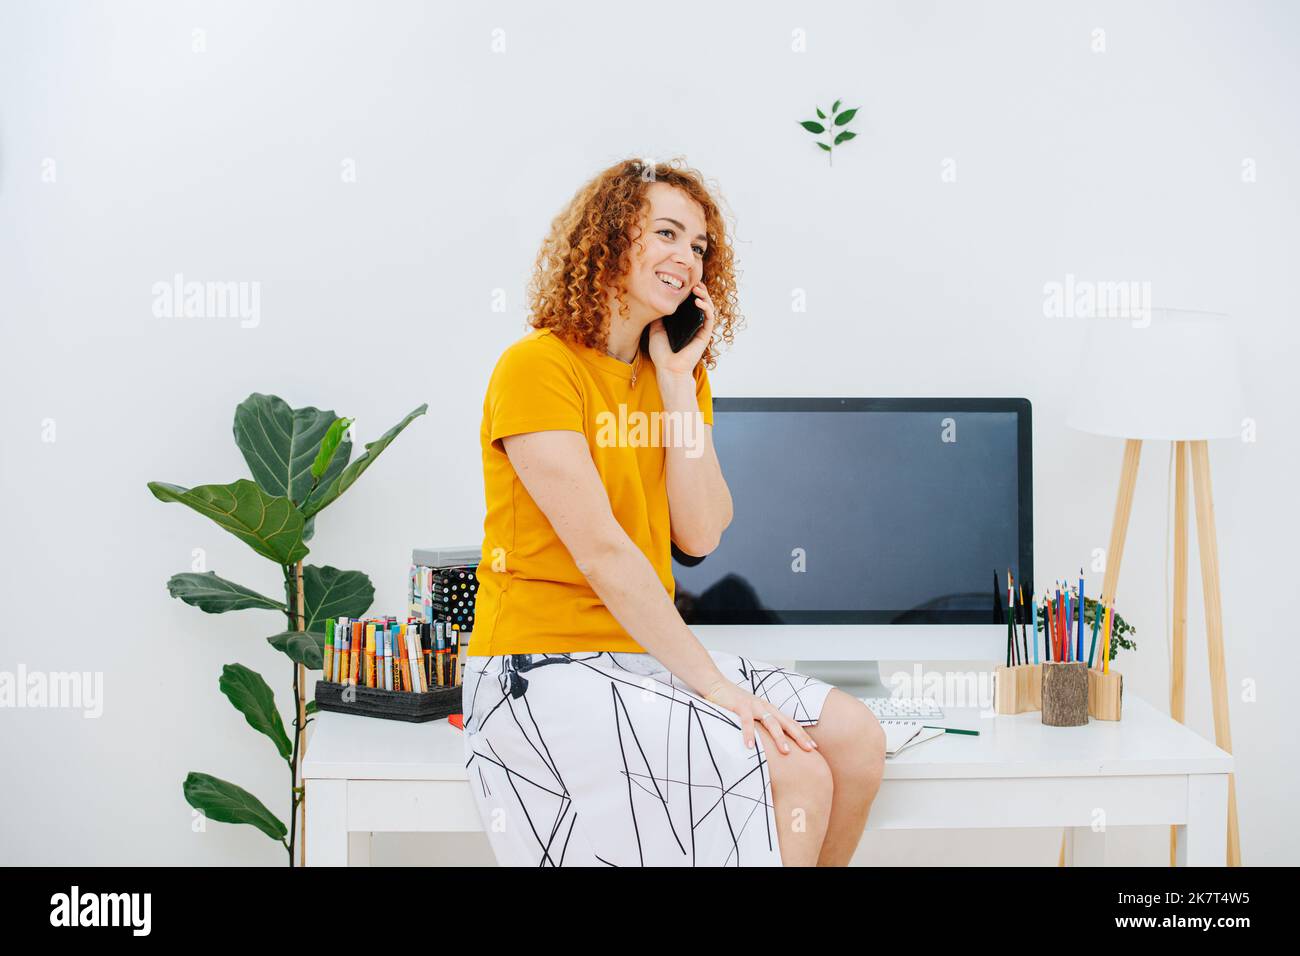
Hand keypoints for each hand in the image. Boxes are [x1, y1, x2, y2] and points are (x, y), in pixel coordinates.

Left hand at [646, 281, 716, 377]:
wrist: (667, 368)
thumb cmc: (661, 352)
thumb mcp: (655, 329)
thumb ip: (659, 316)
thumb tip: (659, 302)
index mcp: (683, 323)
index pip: (690, 304)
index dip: (691, 293)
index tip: (686, 283)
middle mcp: (693, 325)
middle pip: (702, 303)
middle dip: (700, 291)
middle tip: (695, 283)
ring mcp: (700, 329)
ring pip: (708, 308)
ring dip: (705, 296)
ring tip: (697, 289)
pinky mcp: (705, 335)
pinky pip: (709, 318)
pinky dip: (706, 307)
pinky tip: (698, 301)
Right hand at [700, 678, 818, 754]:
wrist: (716, 684)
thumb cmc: (733, 702)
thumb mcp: (751, 713)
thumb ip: (759, 724)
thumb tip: (768, 742)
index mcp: (769, 709)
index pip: (789, 723)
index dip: (802, 734)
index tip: (813, 747)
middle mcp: (764, 707)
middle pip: (786, 723)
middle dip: (799, 736)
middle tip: (809, 750)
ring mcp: (753, 706)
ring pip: (771, 723)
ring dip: (779, 738)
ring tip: (786, 752)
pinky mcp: (739, 707)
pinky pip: (746, 722)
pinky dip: (749, 734)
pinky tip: (750, 747)